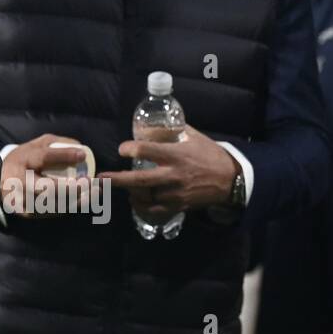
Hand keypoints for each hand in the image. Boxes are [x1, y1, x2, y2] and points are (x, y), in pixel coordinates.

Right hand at [0, 134, 92, 216]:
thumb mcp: (35, 146)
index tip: (81, 155)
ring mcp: (23, 201)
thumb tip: (80, 149)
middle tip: (88, 181)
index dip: (63, 156)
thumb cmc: (23, 161)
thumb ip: (56, 144)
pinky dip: (72, 206)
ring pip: (54, 204)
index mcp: (20, 161)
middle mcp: (19, 183)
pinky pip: (54, 212)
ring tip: (95, 191)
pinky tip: (86, 199)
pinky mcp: (28, 214)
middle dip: (71, 187)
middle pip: (47, 188)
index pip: (42, 158)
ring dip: (77, 198)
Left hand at [100, 125, 237, 218]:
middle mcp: (173, 175)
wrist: (231, 179)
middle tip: (101, 178)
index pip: (146, 150)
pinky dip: (142, 206)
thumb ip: (171, 130)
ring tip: (117, 186)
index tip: (122, 149)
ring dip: (129, 192)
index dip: (130, 148)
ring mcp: (175, 193)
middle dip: (118, 179)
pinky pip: (155, 210)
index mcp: (175, 155)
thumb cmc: (210, 154)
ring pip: (146, 196)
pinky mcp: (179, 205)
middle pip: (140, 179)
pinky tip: (134, 200)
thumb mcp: (193, 136)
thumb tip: (148, 124)